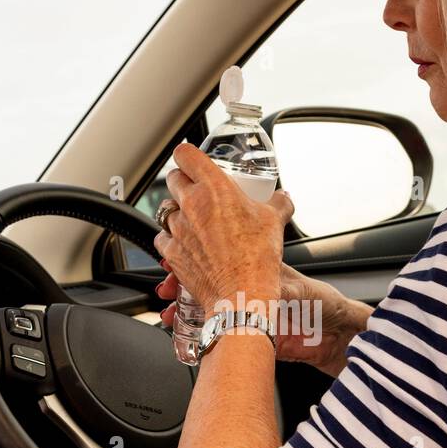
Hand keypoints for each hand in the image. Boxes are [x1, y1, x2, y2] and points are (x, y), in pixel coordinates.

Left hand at [152, 144, 292, 312]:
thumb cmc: (257, 257)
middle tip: (197, 191)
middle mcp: (190, 204)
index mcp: (214, 188)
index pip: (186, 154)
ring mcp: (178, 229)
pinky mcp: (171, 253)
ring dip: (177, 212)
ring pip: (166, 210)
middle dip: (183, 182)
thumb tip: (283, 198)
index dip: (187, 154)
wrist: (242, 294)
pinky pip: (162, 239)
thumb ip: (279, 203)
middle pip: (173, 180)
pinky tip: (185, 243)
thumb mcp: (275, 221)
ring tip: (192, 220)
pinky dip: (171, 239)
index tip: (191, 159)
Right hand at [158, 260, 371, 377]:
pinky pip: (212, 330)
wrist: (334, 337)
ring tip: (168, 311)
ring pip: (203, 302)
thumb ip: (284, 290)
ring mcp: (242, 311)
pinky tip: (179, 329)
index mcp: (258, 270)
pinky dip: (192, 330)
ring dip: (181, 304)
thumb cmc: (323, 304)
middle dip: (180, 279)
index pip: (222, 255)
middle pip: (205, 278)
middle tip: (166, 284)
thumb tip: (273, 287)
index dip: (199, 253)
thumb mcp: (301, 292)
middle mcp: (246, 289)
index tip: (179, 257)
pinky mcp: (242, 335)